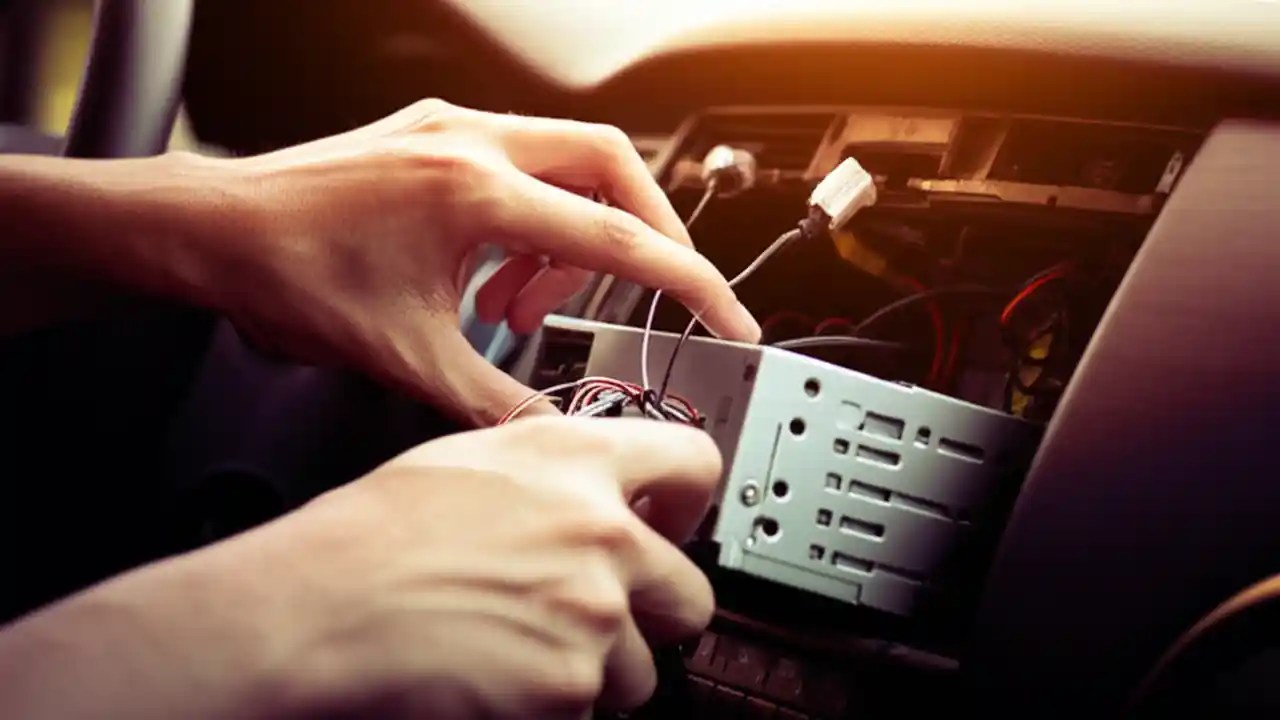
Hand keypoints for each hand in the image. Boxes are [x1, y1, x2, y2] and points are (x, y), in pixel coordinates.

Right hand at [0, 418, 721, 719]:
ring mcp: (593, 614)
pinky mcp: (570, 685)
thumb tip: (590, 482)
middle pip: (692, 595)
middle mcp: (601, 533)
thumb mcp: (469, 458)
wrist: (322, 610)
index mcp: (577, 460)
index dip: (689, 501)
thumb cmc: (371, 536)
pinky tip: (499, 675)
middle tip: (605, 616)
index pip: (695, 462)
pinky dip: (554, 703)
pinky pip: (588, 708)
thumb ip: (551, 467)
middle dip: (655, 614)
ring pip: (644, 667)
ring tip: (526, 651)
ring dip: (601, 668)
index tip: (674, 522)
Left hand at [194, 99, 759, 424]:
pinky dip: (534, 219)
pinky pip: (521, 164)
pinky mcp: (433, 137)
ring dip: (577, 232)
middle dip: (647, 233)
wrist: (208, 232)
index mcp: (476, 194)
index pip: (617, 236)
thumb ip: (496, 406)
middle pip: (615, 165)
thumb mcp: (406, 359)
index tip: (725, 318)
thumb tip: (553, 437)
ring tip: (534, 305)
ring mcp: (452, 131)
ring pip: (569, 159)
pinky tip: (497, 278)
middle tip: (651, 291)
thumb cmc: (284, 277)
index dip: (686, 284)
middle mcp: (472, 144)